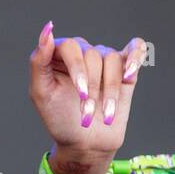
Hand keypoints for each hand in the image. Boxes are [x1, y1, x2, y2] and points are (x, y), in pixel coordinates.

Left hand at [28, 22, 146, 159]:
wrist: (85, 144)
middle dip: (92, 87)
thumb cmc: (59, 119)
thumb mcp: (41, 94)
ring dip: (110, 90)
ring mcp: (105, 60)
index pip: (71, 46)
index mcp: (59, 55)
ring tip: (105, 115)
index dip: (77, 68)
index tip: (81, 93)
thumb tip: (48, 30)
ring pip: (113, 60)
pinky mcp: (126, 70)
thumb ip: (39, 62)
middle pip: (93, 55)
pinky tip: (130, 73)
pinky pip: (136, 48)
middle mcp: (83, 53)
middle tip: (87, 114)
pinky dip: (136, 56)